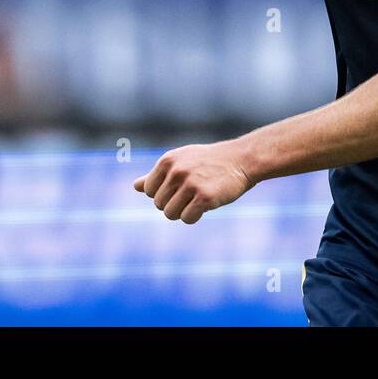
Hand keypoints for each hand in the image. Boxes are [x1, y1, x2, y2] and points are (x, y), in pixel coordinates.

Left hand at [134, 141, 255, 223]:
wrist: (242, 159)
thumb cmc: (209, 162)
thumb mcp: (181, 162)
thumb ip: (158, 175)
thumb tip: (136, 187)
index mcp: (167, 161)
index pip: (149, 191)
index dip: (165, 193)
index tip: (181, 186)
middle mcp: (177, 171)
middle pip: (159, 205)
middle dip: (174, 204)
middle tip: (192, 193)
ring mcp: (191, 183)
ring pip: (170, 214)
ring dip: (183, 212)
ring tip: (198, 199)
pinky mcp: (204, 197)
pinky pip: (187, 219)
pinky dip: (195, 217)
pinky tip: (206, 205)